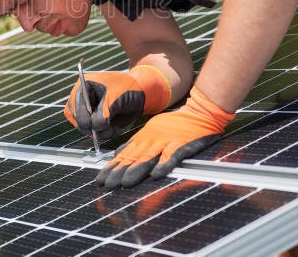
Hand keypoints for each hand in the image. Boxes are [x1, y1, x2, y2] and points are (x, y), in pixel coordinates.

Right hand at [63, 65, 171, 140]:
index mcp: (83, 86)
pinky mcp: (96, 122)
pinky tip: (114, 128)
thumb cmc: (128, 88)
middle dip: (92, 127)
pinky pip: (96, 134)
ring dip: (100, 132)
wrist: (140, 94)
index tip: (94, 124)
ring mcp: (88, 112)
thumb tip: (95, 127)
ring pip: (86, 129)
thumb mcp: (116, 97)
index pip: (74, 105)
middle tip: (106, 128)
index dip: (83, 116)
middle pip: (78, 120)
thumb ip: (104, 111)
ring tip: (113, 127)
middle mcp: (82, 100)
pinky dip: (105, 134)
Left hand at [95, 86, 233, 187]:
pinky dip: (164, 164)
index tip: (100, 179)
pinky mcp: (181, 145)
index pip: (124, 155)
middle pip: (132, 158)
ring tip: (125, 183)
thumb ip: (134, 144)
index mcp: (143, 139)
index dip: (111, 167)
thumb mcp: (149, 130)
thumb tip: (116, 156)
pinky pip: (172, 155)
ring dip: (136, 170)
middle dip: (118, 172)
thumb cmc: (174, 123)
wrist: (198, 112)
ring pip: (147, 157)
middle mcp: (151, 141)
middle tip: (107, 185)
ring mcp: (166, 142)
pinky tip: (157, 175)